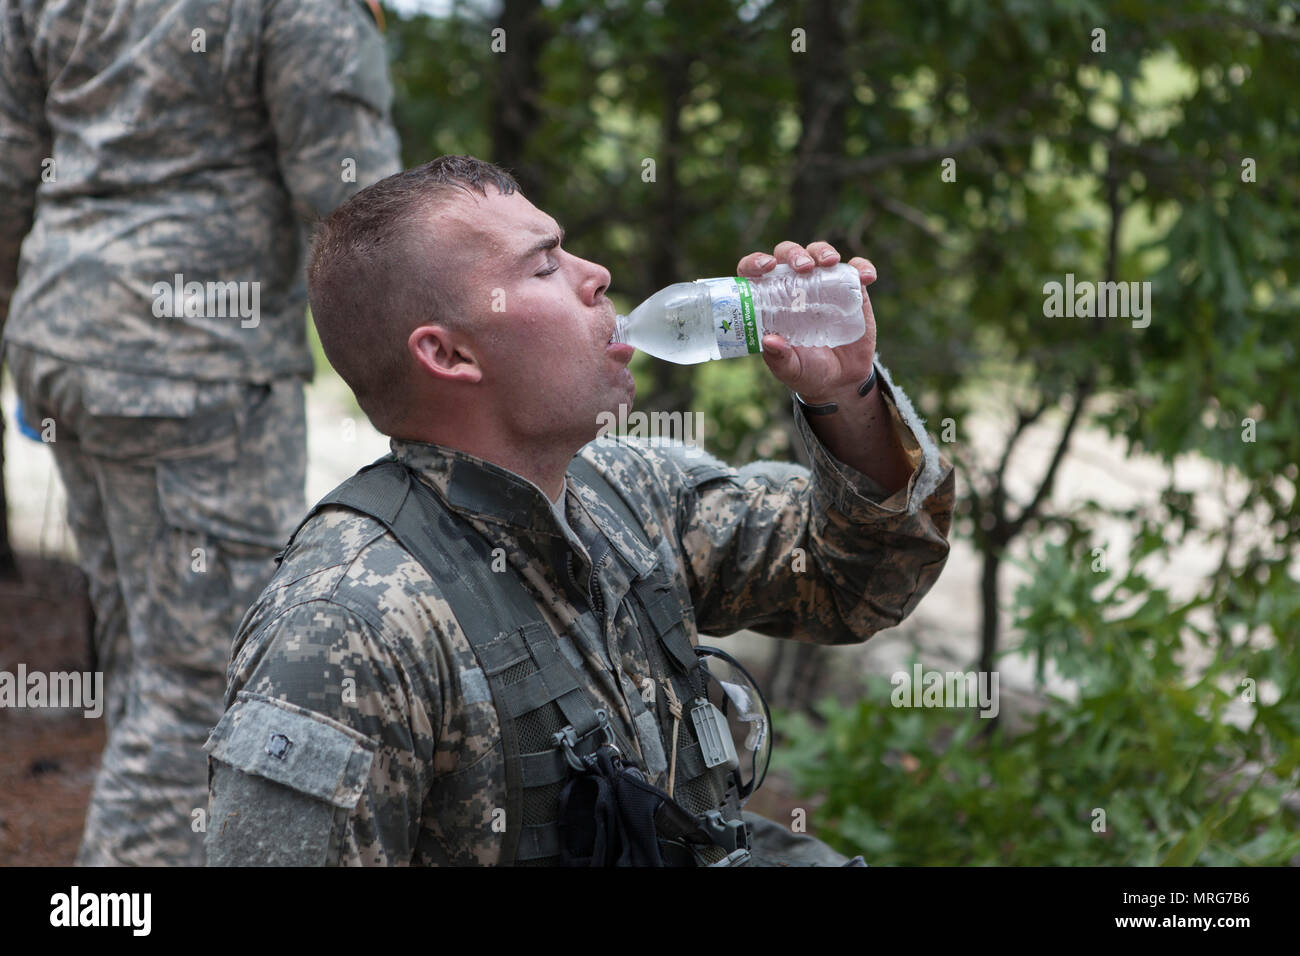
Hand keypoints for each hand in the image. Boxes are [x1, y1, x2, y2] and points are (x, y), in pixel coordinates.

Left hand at [735, 241, 877, 403]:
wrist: (842, 380)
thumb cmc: (808, 372)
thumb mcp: (791, 369)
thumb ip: (780, 358)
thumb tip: (769, 341)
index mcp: (771, 302)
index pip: (756, 272)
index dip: (756, 262)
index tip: (765, 266)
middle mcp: (794, 287)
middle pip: (788, 255)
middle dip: (794, 254)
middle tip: (804, 267)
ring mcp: (823, 285)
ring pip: (818, 253)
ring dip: (822, 251)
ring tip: (830, 262)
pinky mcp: (851, 290)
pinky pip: (856, 269)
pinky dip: (862, 267)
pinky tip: (866, 277)